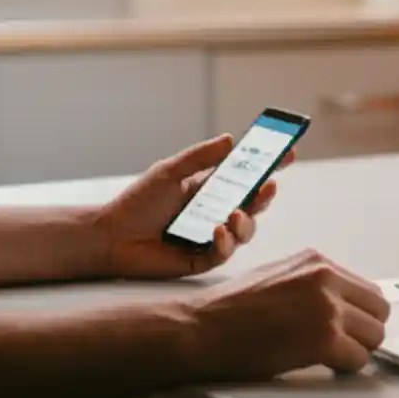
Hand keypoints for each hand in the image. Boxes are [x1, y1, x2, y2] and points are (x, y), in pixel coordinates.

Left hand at [95, 135, 294, 279]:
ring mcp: (210, 237)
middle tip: (269, 185)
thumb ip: (200, 157)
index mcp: (209, 189)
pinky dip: (226, 241)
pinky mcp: (201, 258)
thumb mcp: (169, 172)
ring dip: (246, 222)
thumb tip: (231, 139)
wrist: (110, 236)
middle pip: (252, 205)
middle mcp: (214, 213)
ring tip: (236, 214)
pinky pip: (224, 252)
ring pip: (244, 231)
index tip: (287, 152)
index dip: (267, 166)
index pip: (244, 177)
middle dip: (265, 196)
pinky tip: (218, 231)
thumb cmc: (137, 203)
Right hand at [183, 250, 390, 378]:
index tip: (347, 327)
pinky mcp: (324, 337)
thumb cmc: (229, 309)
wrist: (202, 328)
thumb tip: (341, 303)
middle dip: (364, 331)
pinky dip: (345, 367)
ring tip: (329, 355)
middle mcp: (325, 278)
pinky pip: (359, 359)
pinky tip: (323, 365)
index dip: (358, 313)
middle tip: (343, 345)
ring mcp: (326, 307)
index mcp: (316, 261)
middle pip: (379, 310)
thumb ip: (313, 284)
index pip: (365, 289)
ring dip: (356, 349)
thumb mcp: (278, 276)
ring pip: (374, 335)